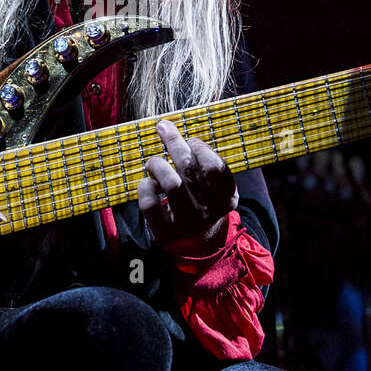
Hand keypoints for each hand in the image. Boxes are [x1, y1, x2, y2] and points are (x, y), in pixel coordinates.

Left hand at [137, 119, 238, 251]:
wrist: (200, 242)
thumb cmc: (204, 200)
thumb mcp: (216, 185)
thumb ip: (203, 161)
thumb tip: (169, 128)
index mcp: (226, 196)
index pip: (215, 168)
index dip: (201, 148)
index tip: (191, 140)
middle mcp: (208, 211)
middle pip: (189, 170)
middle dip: (174, 142)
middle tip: (163, 128)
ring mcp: (187, 223)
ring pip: (170, 185)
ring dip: (158, 164)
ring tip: (154, 161)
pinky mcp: (165, 233)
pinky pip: (150, 205)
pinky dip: (145, 188)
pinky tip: (148, 182)